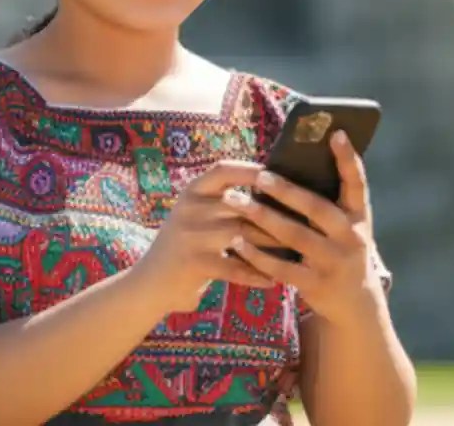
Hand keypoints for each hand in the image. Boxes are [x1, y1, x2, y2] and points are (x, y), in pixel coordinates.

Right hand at [133, 160, 286, 311]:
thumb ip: (224, 202)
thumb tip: (271, 189)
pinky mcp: (195, 263)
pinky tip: (273, 280)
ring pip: (243, 236)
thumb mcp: (195, 215)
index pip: (224, 170)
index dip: (252, 170)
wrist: (149, 283)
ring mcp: (191, 236)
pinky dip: (256, 275)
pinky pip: (235, 268)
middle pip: (243, 205)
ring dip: (272, 246)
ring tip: (297, 251)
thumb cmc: (185, 245)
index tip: (276, 174)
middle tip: (303, 220)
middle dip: (274, 215)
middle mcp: (191, 209)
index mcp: (192, 191)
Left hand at [227, 131, 383, 323]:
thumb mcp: (346, 227)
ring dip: (262, 217)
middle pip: (317, 208)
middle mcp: (351, 237)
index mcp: (359, 217)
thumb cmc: (341, 251)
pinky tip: (236, 241)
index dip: (348, 158)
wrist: (355, 304)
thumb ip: (330, 202)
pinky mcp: (315, 284)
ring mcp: (334, 262)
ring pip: (294, 235)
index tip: (336, 133)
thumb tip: (298, 164)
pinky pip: (281, 267)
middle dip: (287, 191)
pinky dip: (257, 254)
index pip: (357, 183)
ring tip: (234, 201)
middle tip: (259, 175)